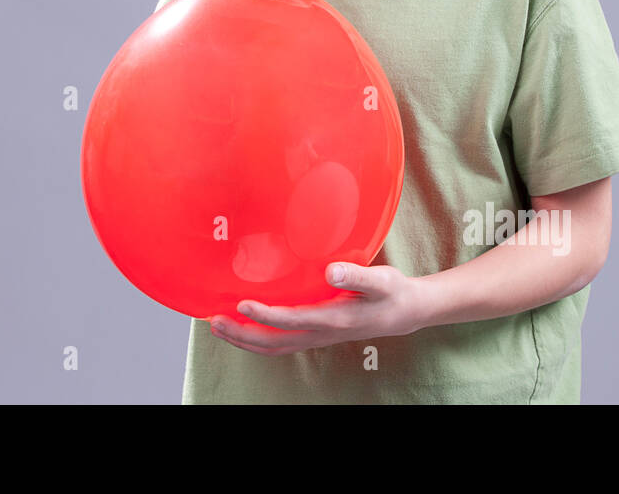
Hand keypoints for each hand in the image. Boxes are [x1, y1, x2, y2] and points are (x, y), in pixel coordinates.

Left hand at [208, 263, 421, 354]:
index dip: (265, 315)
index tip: (242, 303)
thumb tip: (331, 271)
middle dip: (242, 335)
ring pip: (274, 347)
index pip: (292, 320)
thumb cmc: (391, 292)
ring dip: (244, 339)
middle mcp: (321, 333)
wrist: (404, 312)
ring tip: (218, 326)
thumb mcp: (381, 280)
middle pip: (274, 343)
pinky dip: (258, 337)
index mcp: (334, 319)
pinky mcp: (315, 334)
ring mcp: (317, 337)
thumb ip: (357, 276)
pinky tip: (244, 324)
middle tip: (213, 321)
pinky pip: (281, 342)